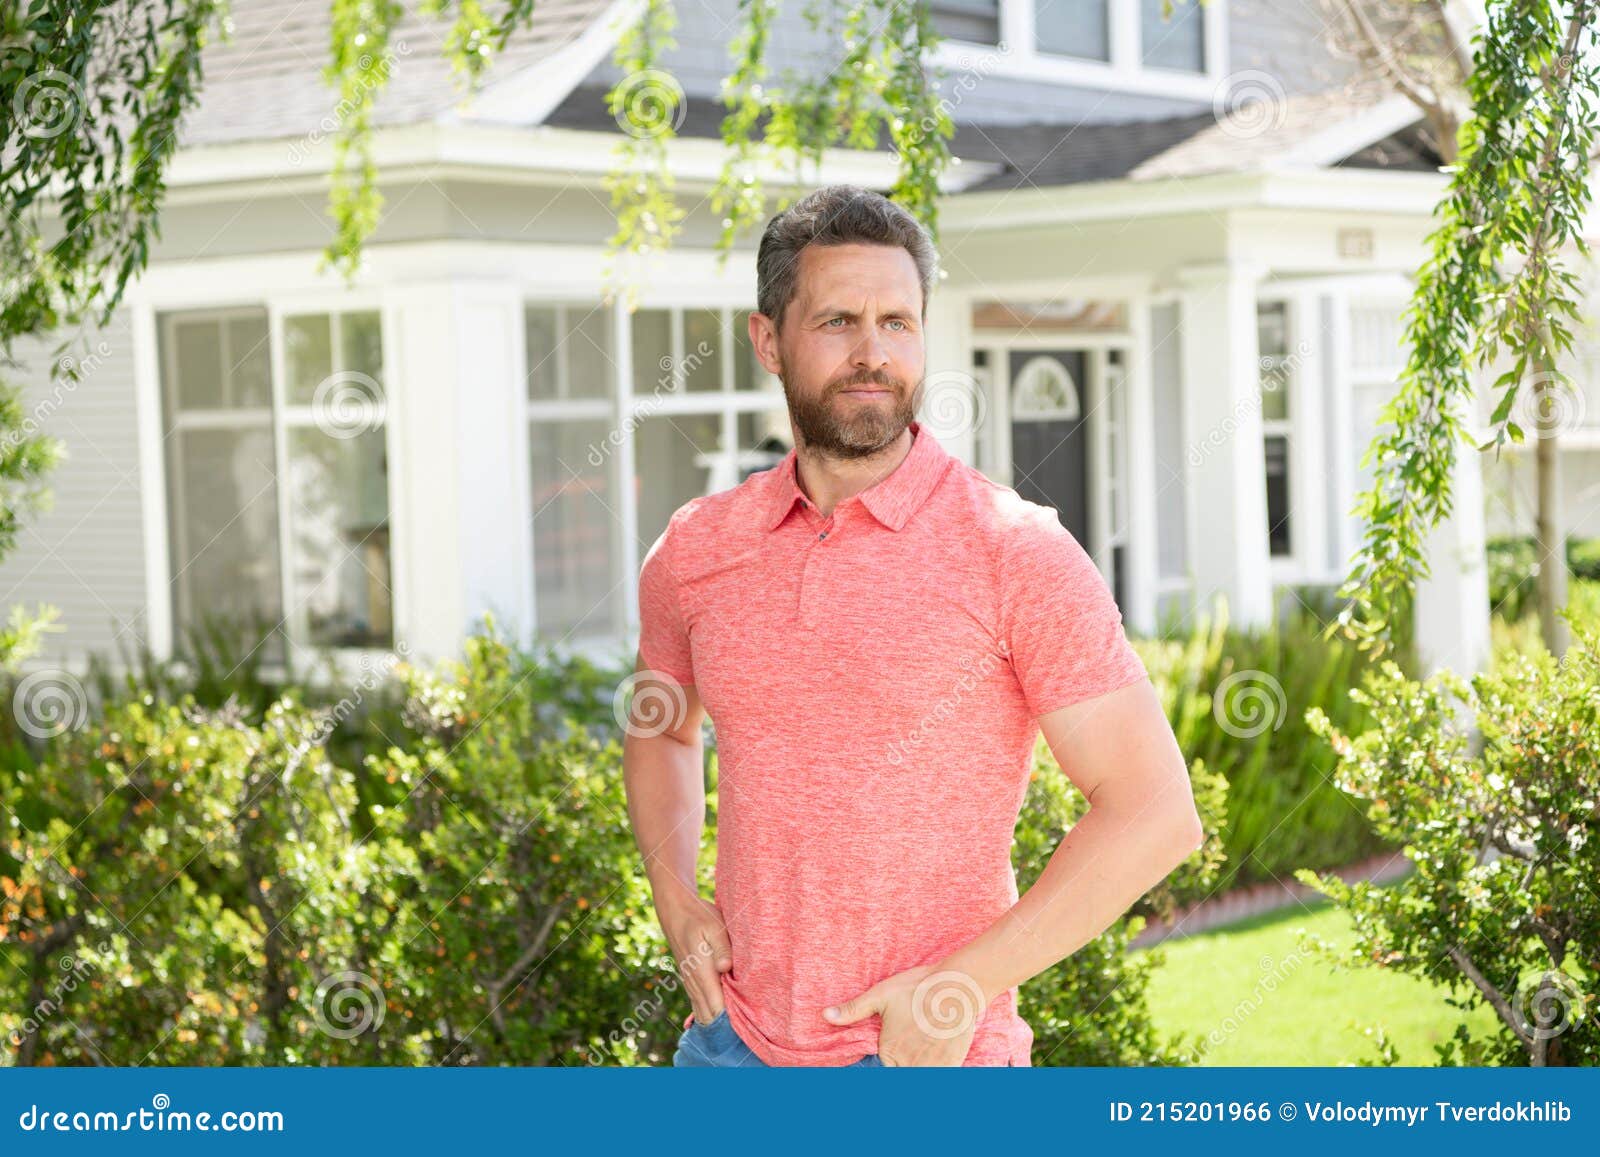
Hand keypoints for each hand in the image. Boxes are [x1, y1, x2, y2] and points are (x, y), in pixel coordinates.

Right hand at [656, 883, 732, 1024]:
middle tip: (743, 1039)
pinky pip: (697, 1003)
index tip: (745, 1031)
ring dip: (715, 1023)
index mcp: (702, 971)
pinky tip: (711, 1025)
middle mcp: (694, 981)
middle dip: (724, 1028)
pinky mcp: (690, 978)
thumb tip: (725, 969)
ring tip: (732, 1038)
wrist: (675, 909)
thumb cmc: (699, 915)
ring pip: (701, 1011)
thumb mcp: (715, 926)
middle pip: (708, 1015)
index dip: (729, 1021)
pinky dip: (706, 1015)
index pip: (716, 1006)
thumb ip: (722, 948)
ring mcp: (690, 981)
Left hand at [822, 965, 984, 1065]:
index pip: (879, 1076)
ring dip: (912, 1073)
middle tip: (901, 1062)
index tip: (884, 1066)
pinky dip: (933, 1076)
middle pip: (899, 1080)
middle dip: (898, 1072)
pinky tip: (930, 1066)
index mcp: (889, 1052)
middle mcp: (909, 1065)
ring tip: (913, 1065)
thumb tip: (825, 1015)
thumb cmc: (916, 989)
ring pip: (917, 1081)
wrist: (956, 988)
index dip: (880, 1072)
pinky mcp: (950, 1066)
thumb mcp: (881, 995)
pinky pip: (939, 1081)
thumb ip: (854, 1010)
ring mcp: (931, 1068)